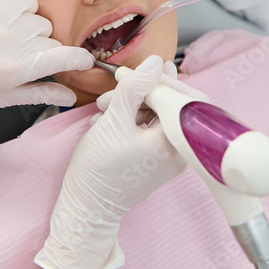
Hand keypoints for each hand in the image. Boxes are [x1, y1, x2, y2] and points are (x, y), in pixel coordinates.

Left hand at [0, 0, 93, 107]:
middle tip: (22, 58)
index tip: (83, 60)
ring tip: (7, 40)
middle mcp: (13, 39)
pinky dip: (20, 12)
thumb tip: (70, 97)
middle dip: (45, 49)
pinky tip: (1, 24)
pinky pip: (26, 2)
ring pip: (40, 20)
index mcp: (17, 69)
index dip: (79, 59)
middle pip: (53, 39)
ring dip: (32, 30)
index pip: (67, 57)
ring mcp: (3, 15)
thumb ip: (38, 93)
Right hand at [35, 56, 187, 268]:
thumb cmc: (98, 170)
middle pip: (171, 104)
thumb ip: (135, 88)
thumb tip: (156, 62)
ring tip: (104, 109)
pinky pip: (153, 128)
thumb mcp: (113, 121)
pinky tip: (109, 120)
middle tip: (115, 90)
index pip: (181, 97)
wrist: (88, 207)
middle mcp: (179, 150)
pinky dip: (133, 119)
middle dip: (141, 92)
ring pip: (159, 114)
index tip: (131, 74)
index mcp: (174, 142)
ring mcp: (170, 156)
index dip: (156, 80)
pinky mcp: (158, 159)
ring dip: (132, 104)